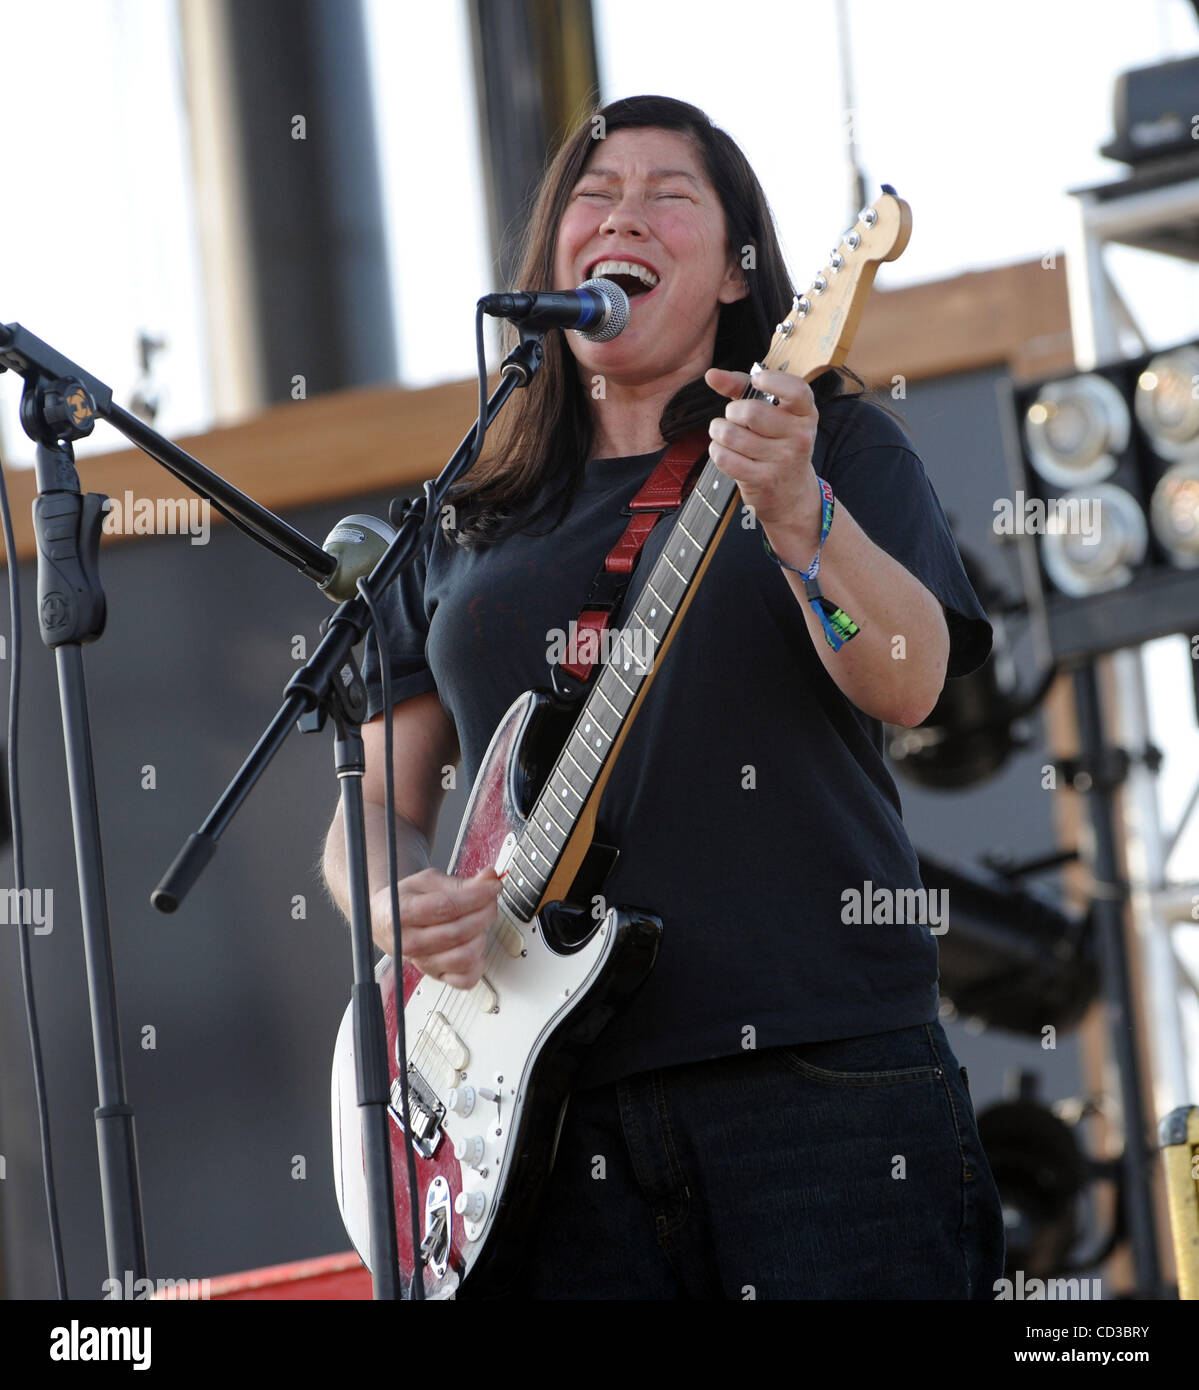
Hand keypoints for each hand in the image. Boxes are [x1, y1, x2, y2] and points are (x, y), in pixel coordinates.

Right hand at [371, 866, 502, 989]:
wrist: (389, 921)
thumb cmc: (407, 900)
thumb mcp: (428, 882)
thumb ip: (460, 883)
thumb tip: (488, 878)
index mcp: (402, 913)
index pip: (446, 907)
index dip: (476, 896)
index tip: (492, 886)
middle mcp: (410, 943)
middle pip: (459, 932)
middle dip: (484, 912)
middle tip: (489, 900)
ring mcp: (423, 963)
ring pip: (465, 956)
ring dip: (480, 936)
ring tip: (478, 922)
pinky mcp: (436, 976)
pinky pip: (465, 979)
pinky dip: (478, 963)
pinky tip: (474, 945)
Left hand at [704, 366, 821, 554]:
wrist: (791, 494)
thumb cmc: (777, 444)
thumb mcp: (771, 413)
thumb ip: (742, 388)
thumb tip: (711, 374)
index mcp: (806, 414)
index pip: (797, 390)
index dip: (773, 381)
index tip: (756, 380)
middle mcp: (799, 436)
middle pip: (751, 412)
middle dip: (732, 412)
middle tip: (732, 417)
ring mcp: (783, 460)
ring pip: (732, 435)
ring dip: (719, 431)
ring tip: (723, 433)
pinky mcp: (764, 480)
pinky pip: (725, 458)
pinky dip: (716, 451)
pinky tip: (723, 450)